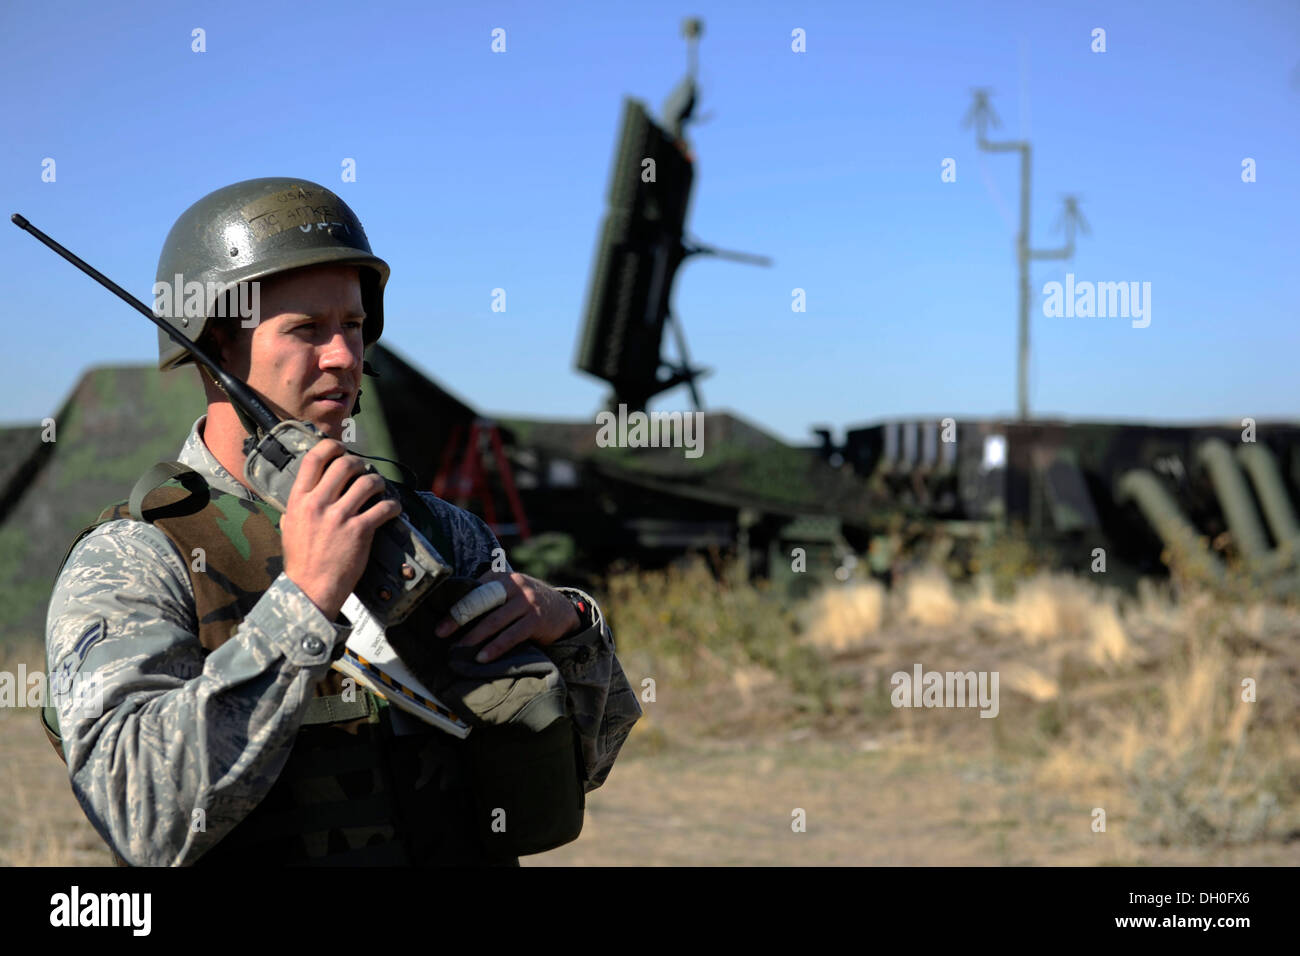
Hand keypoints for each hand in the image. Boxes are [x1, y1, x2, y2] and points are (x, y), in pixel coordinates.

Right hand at [280, 439, 401, 619]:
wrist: (310, 590)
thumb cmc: (300, 562)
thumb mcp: (288, 528)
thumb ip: (295, 509)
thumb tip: (302, 494)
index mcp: (298, 501)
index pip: (313, 459)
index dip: (331, 447)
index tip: (341, 449)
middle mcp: (318, 504)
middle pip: (345, 465)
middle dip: (360, 463)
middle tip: (365, 470)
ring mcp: (339, 517)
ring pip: (367, 482)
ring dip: (378, 482)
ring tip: (380, 488)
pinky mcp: (359, 531)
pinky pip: (383, 507)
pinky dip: (392, 505)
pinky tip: (392, 509)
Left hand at [433, 571, 580, 662]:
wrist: (563, 610)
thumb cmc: (526, 604)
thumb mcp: (509, 592)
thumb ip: (488, 596)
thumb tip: (452, 614)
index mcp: (502, 577)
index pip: (473, 590)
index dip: (455, 607)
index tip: (440, 626)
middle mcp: (514, 585)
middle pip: (481, 602)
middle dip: (459, 619)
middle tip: (441, 634)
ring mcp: (527, 602)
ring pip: (495, 620)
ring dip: (474, 637)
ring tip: (459, 650)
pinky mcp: (536, 620)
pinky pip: (511, 635)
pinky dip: (496, 647)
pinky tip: (483, 658)